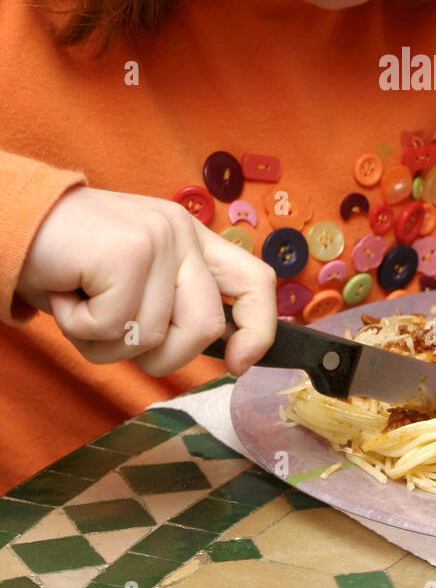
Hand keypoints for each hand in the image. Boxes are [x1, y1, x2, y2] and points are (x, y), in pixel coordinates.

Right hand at [15, 187, 276, 376]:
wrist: (9, 223)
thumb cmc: (68, 264)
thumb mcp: (133, 284)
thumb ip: (171, 306)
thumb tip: (221, 354)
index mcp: (192, 241)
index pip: (255, 282)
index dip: (258, 330)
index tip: (237, 364)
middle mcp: (182, 234)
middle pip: (204, 328)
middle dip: (159, 355)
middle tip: (114, 332)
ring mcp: (157, 239)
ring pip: (152, 336)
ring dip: (104, 340)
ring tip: (80, 301)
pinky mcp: (127, 251)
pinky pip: (113, 327)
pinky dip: (79, 327)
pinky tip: (66, 293)